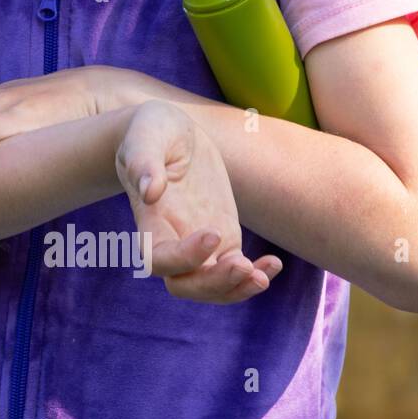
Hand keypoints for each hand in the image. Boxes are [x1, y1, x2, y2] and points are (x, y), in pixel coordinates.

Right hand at [116, 100, 281, 303]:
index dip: (184, 258)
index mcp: (150, 220)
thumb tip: (149, 191)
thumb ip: (142, 161)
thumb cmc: (151, 130)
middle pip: (185, 284)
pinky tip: (274, 263)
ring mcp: (198, 241)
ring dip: (236, 288)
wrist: (169, 133)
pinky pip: (235, 270)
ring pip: (212, 286)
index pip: (158, 260)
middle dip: (214, 284)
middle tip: (245, 267)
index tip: (211, 233)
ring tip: (264, 275)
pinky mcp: (222, 236)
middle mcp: (171, 238)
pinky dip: (254, 275)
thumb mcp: (145, 134)